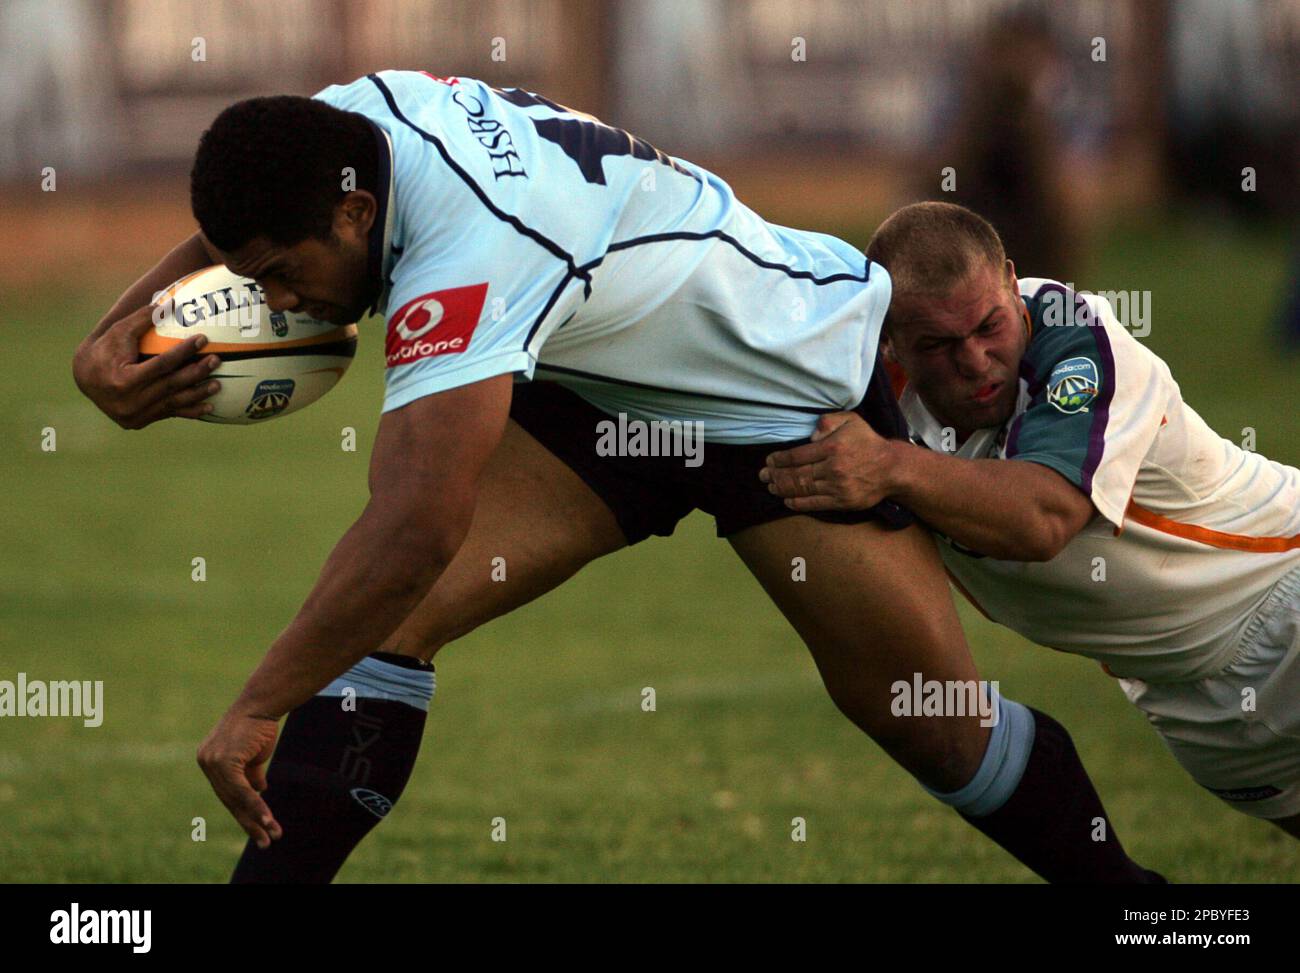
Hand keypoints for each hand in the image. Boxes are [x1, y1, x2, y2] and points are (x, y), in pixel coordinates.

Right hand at [72, 305, 220, 428]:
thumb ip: (143, 319)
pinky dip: (190, 411)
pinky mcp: (140, 421)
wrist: (85, 379)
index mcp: (124, 380)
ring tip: (219, 384)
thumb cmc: (104, 350)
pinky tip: (209, 406)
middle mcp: (130, 401)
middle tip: (216, 360)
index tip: (203, 339)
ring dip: (198, 394)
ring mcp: (135, 414)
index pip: (162, 364)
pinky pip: (170, 414)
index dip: (184, 351)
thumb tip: (170, 303)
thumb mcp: (119, 332)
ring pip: (173, 403)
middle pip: (171, 385)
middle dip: (197, 373)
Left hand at [197, 707, 283, 848]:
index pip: (227, 792)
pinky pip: (241, 791)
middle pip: (229, 800)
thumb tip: (259, 791)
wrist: (261, 703)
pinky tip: (267, 819)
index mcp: (209, 761)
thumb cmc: (259, 725)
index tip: (259, 828)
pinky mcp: (223, 762)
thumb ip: (252, 775)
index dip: (243, 811)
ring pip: (236, 799)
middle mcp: (205, 762)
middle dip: (249, 823)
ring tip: (271, 834)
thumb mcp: (254, 755)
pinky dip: (255, 806)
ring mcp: (211, 762)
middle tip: (265, 842)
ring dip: (256, 819)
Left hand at [759, 411, 903, 511]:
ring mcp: (837, 487)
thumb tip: (811, 434)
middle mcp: (833, 468)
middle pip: (797, 474)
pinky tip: (787, 501)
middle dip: (776, 475)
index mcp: (832, 447)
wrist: (892, 468)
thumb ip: (828, 421)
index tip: (769, 461)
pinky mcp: (842, 502)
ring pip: (803, 489)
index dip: (780, 460)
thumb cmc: (868, 442)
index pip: (797, 456)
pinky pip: (815, 504)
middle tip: (763, 476)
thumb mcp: (851, 421)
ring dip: (783, 489)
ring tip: (771, 487)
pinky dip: (799, 503)